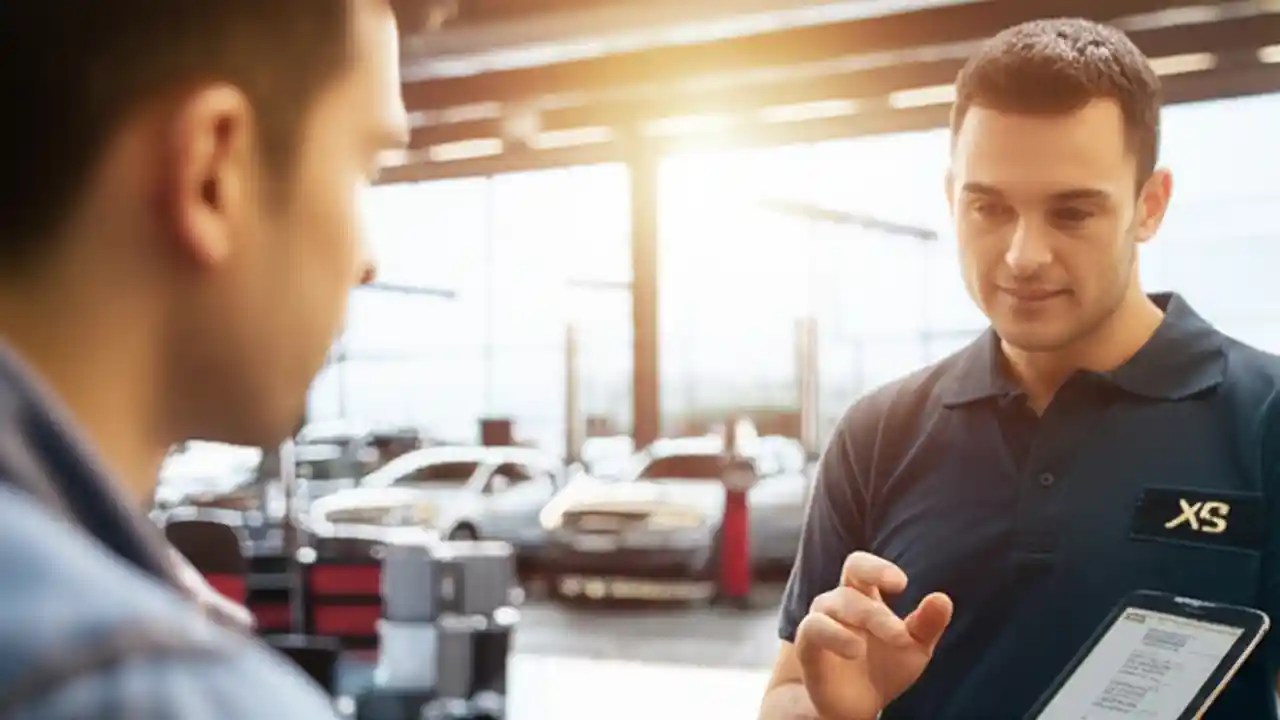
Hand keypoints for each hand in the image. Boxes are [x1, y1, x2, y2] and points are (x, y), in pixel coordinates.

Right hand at [794, 552, 952, 719]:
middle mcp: (836, 604)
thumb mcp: (915, 648)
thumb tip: (942, 598)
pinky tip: (855, 650)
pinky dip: (835, 634)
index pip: (859, 566)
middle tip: (902, 635)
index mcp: (862, 596)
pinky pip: (813, 628)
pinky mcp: (807, 647)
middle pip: (850, 590)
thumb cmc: (884, 669)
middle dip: (878, 613)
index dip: (876, 568)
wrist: (858, 707)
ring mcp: (819, 623)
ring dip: (863, 619)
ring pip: (831, 604)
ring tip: (886, 642)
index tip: (901, 584)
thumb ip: (927, 624)